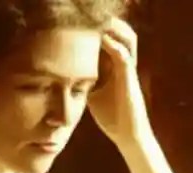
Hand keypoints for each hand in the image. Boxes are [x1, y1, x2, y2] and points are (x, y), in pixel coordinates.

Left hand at [88, 17, 152, 149]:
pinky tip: (103, 38)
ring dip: (115, 29)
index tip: (82, 21)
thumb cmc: (113, 117)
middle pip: (120, 34)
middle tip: (90, 15)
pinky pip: (124, 56)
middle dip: (108, 23)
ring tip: (100, 20)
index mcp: (115, 67)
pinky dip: (114, 45)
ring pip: (127, 40)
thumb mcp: (93, 96)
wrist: (128, 136)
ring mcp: (128, 71)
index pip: (108, 41)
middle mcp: (124, 65)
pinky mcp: (130, 79)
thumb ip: (83, 84)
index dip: (98, 29)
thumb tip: (62, 80)